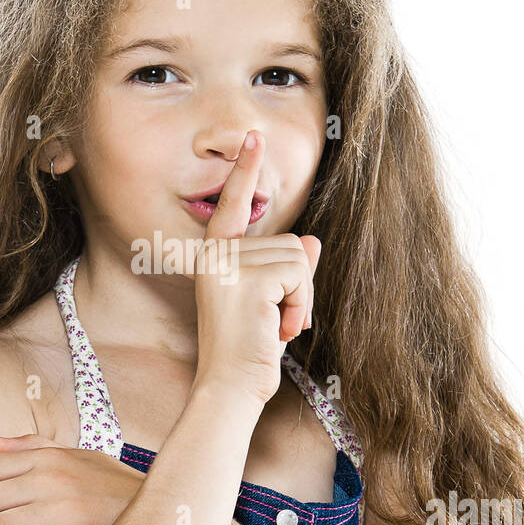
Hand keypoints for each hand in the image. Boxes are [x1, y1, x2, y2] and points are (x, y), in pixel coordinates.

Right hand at [187, 129, 321, 405]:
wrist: (230, 386)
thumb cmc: (248, 351)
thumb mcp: (270, 304)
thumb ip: (286, 270)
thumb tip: (310, 242)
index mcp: (213, 258)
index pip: (232, 207)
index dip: (244, 171)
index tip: (254, 138)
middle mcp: (215, 255)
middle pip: (286, 243)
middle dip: (296, 285)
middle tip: (275, 321)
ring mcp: (228, 264)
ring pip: (297, 259)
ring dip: (300, 297)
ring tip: (275, 326)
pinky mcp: (246, 278)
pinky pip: (299, 273)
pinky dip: (301, 303)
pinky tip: (279, 327)